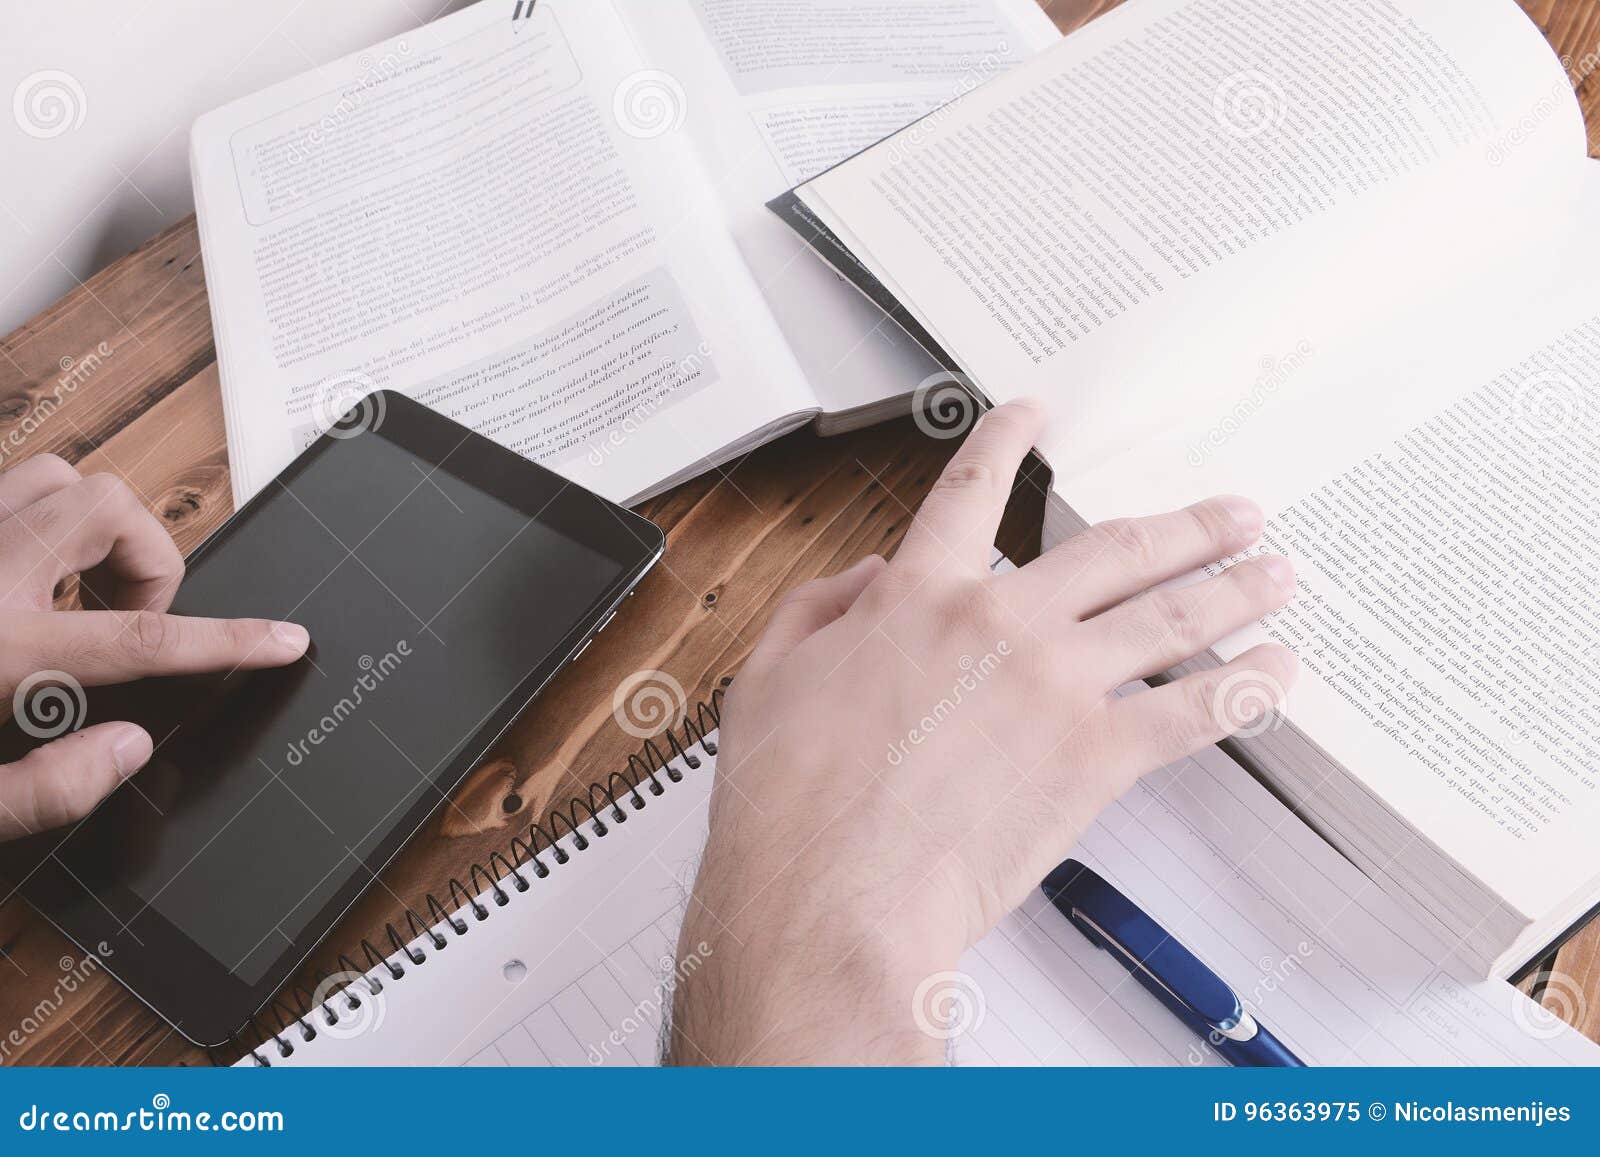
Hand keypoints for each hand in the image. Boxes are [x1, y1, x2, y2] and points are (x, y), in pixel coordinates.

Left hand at [0, 456, 308, 840]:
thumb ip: (44, 791)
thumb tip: (131, 747)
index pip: (142, 638)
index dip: (230, 640)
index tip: (286, 640)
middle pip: (110, 512)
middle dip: (147, 564)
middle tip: (126, 624)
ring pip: (59, 478)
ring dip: (93, 530)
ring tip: (78, 595)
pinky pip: (13, 486)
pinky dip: (41, 519)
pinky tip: (32, 581)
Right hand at [668, 400, 1297, 1063]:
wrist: (832, 896)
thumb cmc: (792, 807)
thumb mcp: (768, 680)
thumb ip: (817, 611)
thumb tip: (865, 580)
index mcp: (917, 596)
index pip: (972, 492)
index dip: (1007, 442)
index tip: (1037, 415)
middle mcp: (1000, 621)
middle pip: (1116, 549)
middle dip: (1185, 524)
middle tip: (1231, 513)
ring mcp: (1057, 685)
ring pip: (1171, 616)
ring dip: (1234, 588)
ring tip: (1276, 574)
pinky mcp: (1096, 758)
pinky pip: (1194, 713)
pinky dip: (1245, 689)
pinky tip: (1274, 673)